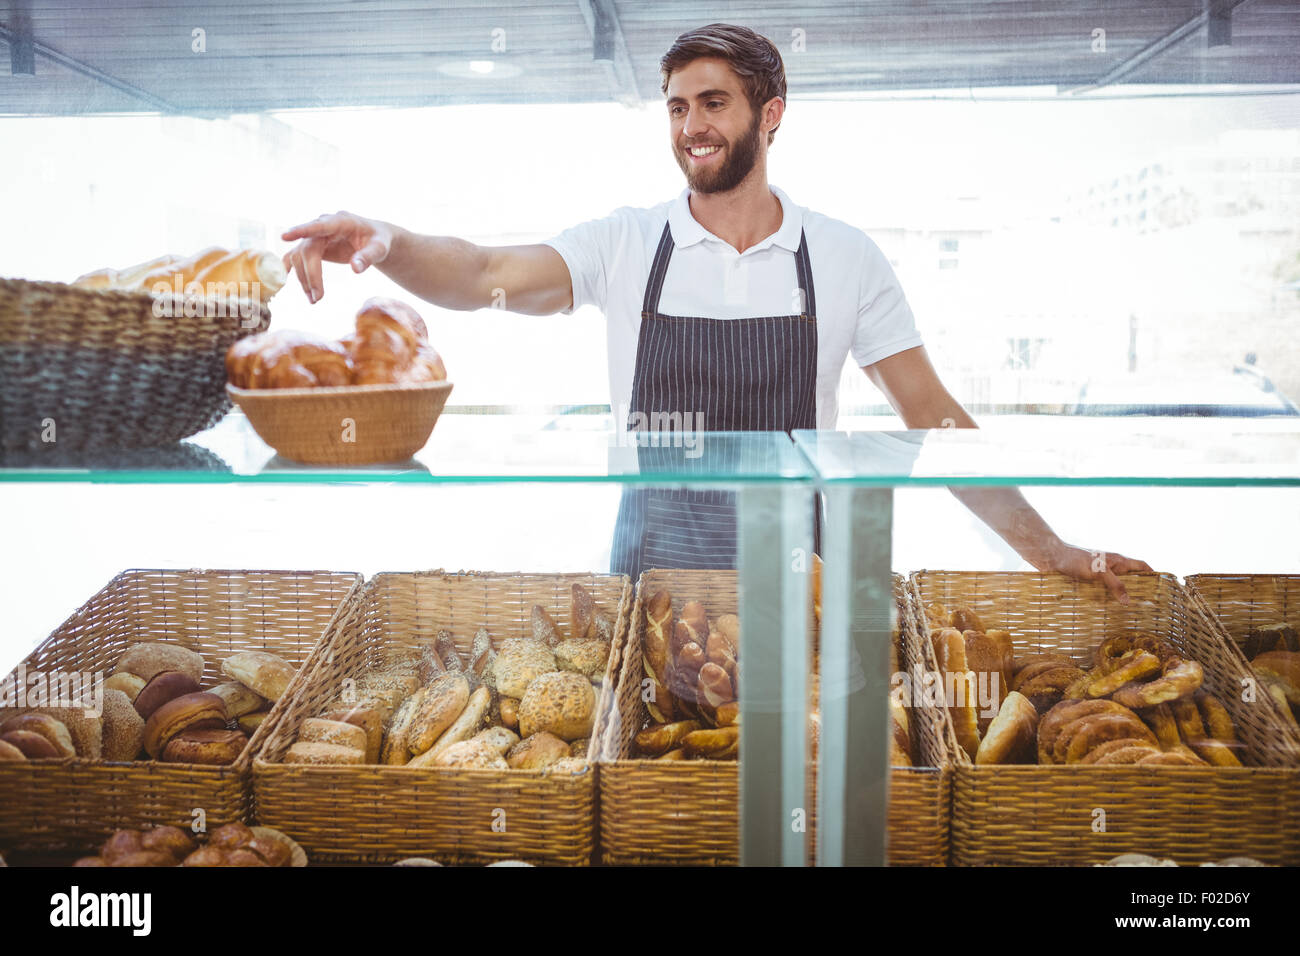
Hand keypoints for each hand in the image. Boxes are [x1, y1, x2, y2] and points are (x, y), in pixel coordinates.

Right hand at [280, 211, 394, 303]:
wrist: (374, 238)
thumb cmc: (378, 241)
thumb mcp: (379, 248)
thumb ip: (368, 257)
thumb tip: (355, 269)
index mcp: (340, 222)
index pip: (318, 226)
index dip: (302, 231)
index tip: (284, 237)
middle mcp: (323, 226)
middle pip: (308, 249)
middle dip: (311, 274)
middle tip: (318, 298)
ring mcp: (315, 236)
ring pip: (299, 256)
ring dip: (303, 279)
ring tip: (314, 299)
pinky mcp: (312, 246)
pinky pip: (296, 257)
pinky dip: (291, 270)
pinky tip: (285, 282)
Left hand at [1031, 543, 1153, 604]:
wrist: (1051, 558)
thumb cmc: (1076, 560)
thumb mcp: (1099, 571)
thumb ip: (1114, 584)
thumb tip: (1128, 601)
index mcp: (1118, 560)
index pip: (1142, 566)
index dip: (1154, 574)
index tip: (1163, 588)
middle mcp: (1111, 567)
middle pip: (1131, 579)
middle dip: (1140, 591)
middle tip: (1149, 609)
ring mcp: (1100, 574)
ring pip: (1117, 587)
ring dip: (1122, 598)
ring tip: (1131, 615)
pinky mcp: (1089, 581)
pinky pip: (1103, 592)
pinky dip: (1107, 601)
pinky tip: (1108, 613)